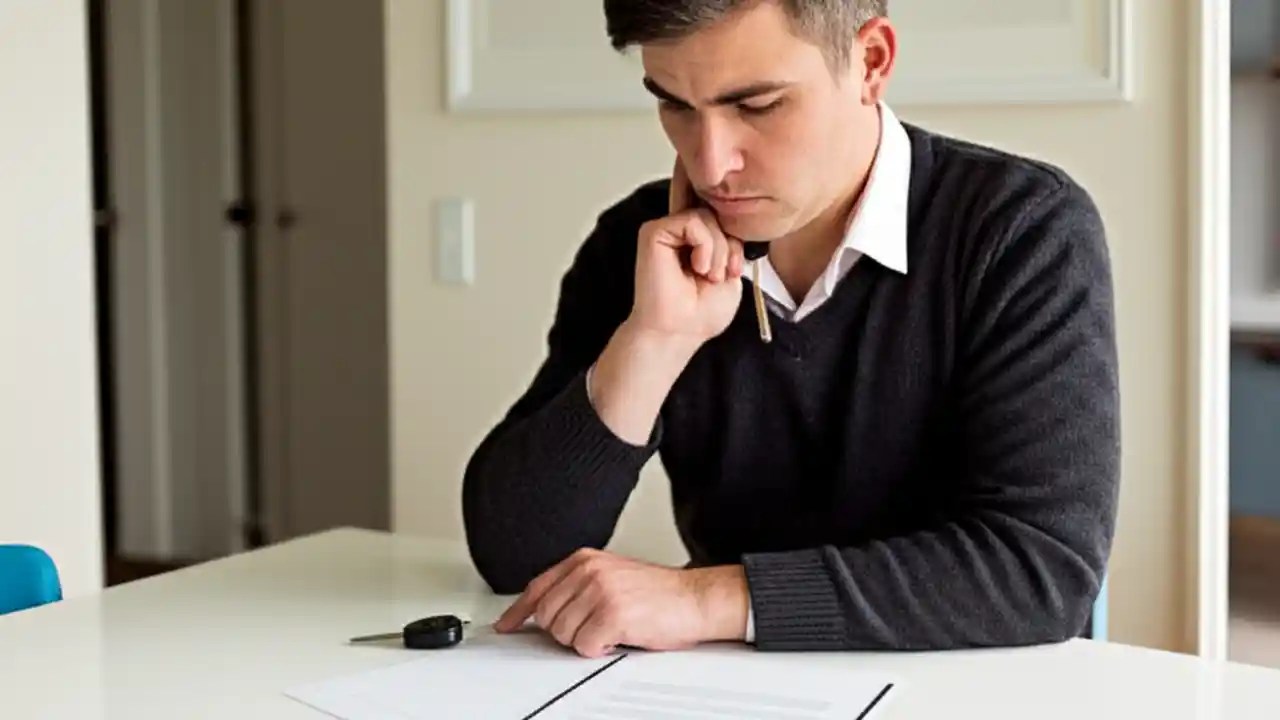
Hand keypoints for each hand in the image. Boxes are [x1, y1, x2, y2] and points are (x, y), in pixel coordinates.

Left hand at [493, 548, 747, 657]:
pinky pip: (584, 646)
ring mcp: (599, 591)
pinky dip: (600, 649)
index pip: (537, 587)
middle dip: (566, 631)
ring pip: (562, 634)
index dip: (518, 612)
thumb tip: (546, 610)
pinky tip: (617, 637)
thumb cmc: (658, 593)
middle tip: (594, 629)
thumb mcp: (611, 576)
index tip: (507, 626)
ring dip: (585, 640)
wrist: (694, 599)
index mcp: (584, 560)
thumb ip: (577, 586)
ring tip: (610, 630)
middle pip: (547, 616)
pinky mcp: (611, 614)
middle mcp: (588, 571)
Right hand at [629, 159, 745, 343]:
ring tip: (709, 275)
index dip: (735, 227)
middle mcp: (679, 230)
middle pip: (718, 211)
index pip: (718, 209)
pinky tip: (698, 268)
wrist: (679, 332)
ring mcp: (666, 229)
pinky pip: (693, 221)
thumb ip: (730, 239)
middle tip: (725, 274)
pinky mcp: (654, 232)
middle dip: (730, 244)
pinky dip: (705, 246)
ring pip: (707, 215)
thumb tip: (735, 212)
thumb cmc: (702, 312)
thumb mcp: (730, 269)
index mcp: (697, 238)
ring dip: (719, 249)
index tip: (733, 266)